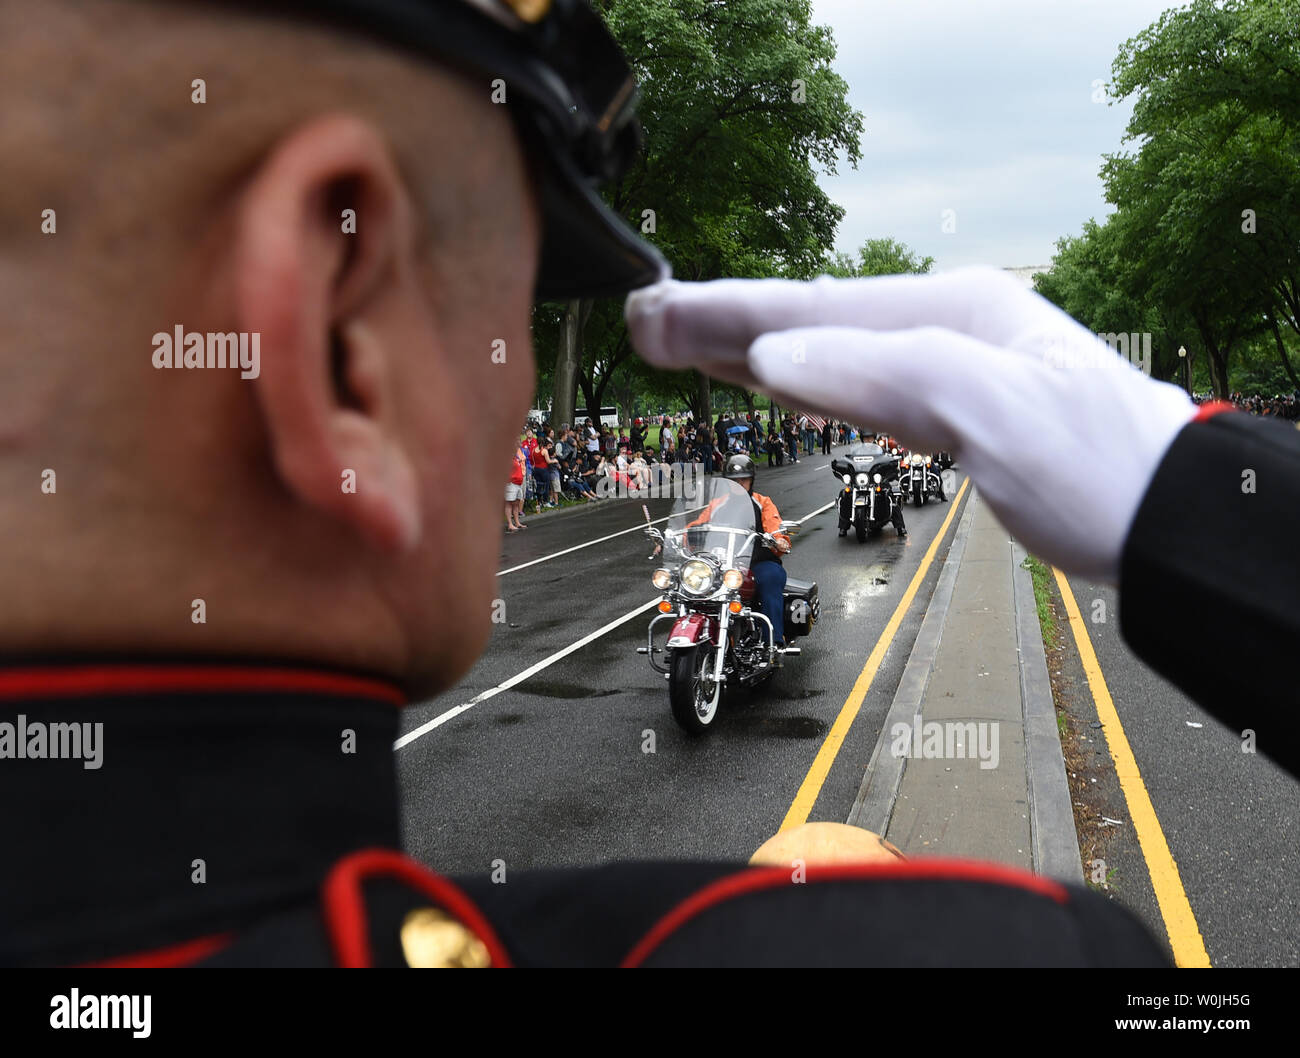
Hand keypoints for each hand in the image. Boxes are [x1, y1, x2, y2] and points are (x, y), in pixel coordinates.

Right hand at [626, 268, 1196, 581]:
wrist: (1167, 519)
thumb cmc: (1098, 468)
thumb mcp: (993, 410)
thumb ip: (884, 372)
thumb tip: (774, 350)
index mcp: (952, 311)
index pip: (816, 306)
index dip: (729, 312)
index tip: (659, 312)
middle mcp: (943, 325)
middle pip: (810, 318)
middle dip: (722, 321)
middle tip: (644, 320)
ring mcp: (946, 364)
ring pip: (825, 348)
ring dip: (749, 345)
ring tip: (681, 340)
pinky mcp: (948, 407)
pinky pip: (852, 382)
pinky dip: (800, 375)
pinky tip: (773, 374)